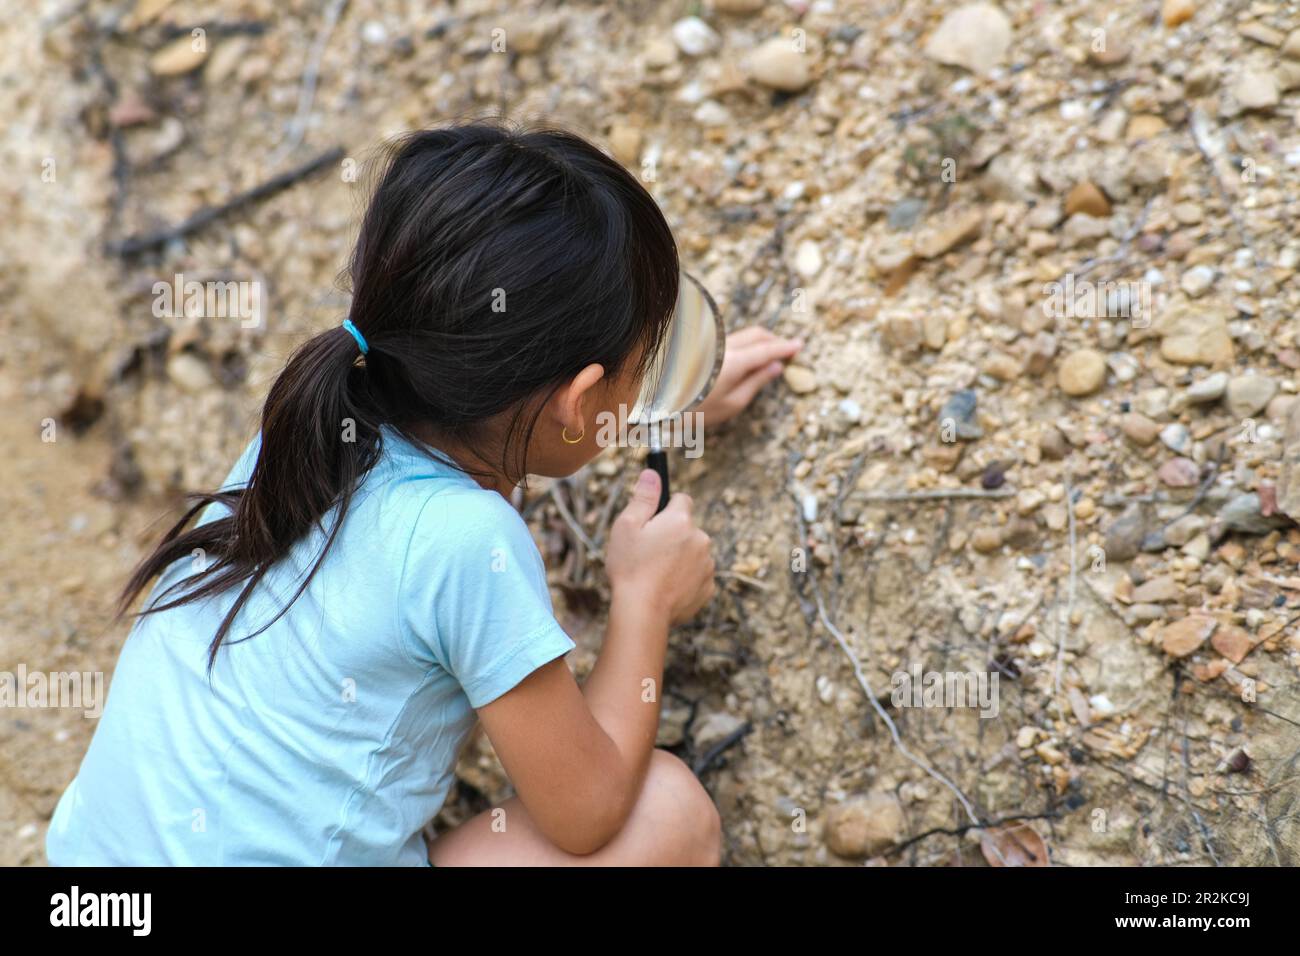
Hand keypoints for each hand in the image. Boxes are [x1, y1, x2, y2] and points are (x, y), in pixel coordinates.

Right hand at [605, 470, 714, 625]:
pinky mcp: (708, 588)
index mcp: (681, 520)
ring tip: (655, 574)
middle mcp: (701, 539)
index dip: (666, 508)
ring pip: (693, 552)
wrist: (643, 612)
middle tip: (648, 552)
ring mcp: (707, 565)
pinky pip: (697, 576)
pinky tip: (665, 588)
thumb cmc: (630, 567)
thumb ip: (643, 497)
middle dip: (672, 535)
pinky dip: (684, 579)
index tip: (653, 521)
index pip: (681, 500)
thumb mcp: (627, 526)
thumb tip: (652, 474)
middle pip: (687, 528)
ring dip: (679, 558)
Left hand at [694, 326, 802, 427]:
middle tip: (786, 350)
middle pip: (757, 334)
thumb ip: (756, 382)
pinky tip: (744, 357)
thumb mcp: (732, 403)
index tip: (800, 345)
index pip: (767, 350)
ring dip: (759, 342)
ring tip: (766, 356)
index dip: (785, 347)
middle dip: (774, 340)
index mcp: (735, 361)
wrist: (660, 401)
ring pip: (743, 335)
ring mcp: (711, 343)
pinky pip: (730, 340)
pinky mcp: (702, 346)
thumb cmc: (696, 408)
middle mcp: (724, 346)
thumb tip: (776, 367)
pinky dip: (744, 345)